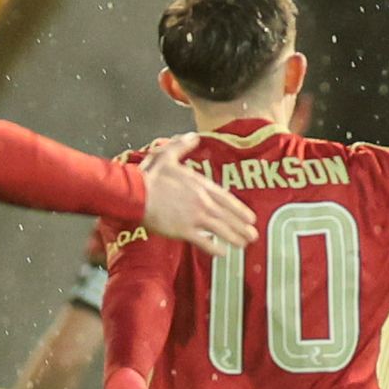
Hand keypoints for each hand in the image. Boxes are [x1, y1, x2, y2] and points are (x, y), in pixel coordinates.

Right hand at [138, 134, 257, 255]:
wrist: (134, 192)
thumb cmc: (148, 176)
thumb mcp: (166, 155)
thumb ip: (182, 146)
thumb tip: (193, 136)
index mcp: (200, 185)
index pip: (226, 199)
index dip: (240, 210)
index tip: (250, 218)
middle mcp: (201, 201)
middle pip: (227, 216)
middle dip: (242, 227)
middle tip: (253, 235)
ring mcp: (194, 217)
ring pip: (220, 229)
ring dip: (234, 237)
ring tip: (244, 244)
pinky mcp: (183, 230)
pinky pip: (203, 241)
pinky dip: (214, 248)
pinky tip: (222, 253)